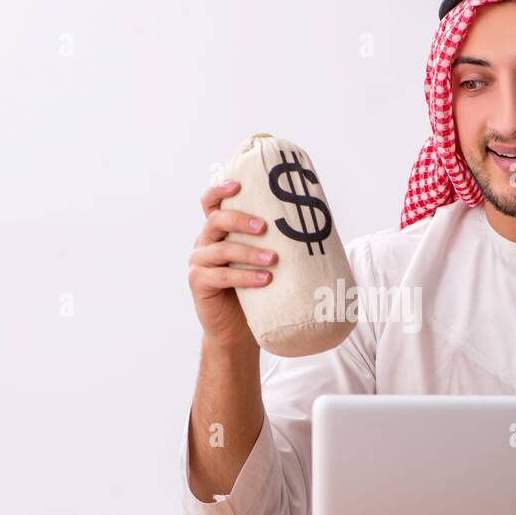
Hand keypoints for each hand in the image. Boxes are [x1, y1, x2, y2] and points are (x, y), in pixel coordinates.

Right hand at [188, 180, 275, 349]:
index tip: (238, 184)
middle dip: (240, 219)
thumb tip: (316, 222)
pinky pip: (221, 275)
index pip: (211, 203)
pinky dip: (244, 276)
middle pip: (216, 220)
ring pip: (222, 248)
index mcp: (219, 231)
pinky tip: (265, 279)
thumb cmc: (256, 291)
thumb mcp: (263, 261)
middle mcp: (205, 242)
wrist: (237, 330)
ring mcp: (200, 262)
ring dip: (249, 252)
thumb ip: (273, 241)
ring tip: (273, 259)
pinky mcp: (199, 283)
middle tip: (264, 227)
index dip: (220, 190)